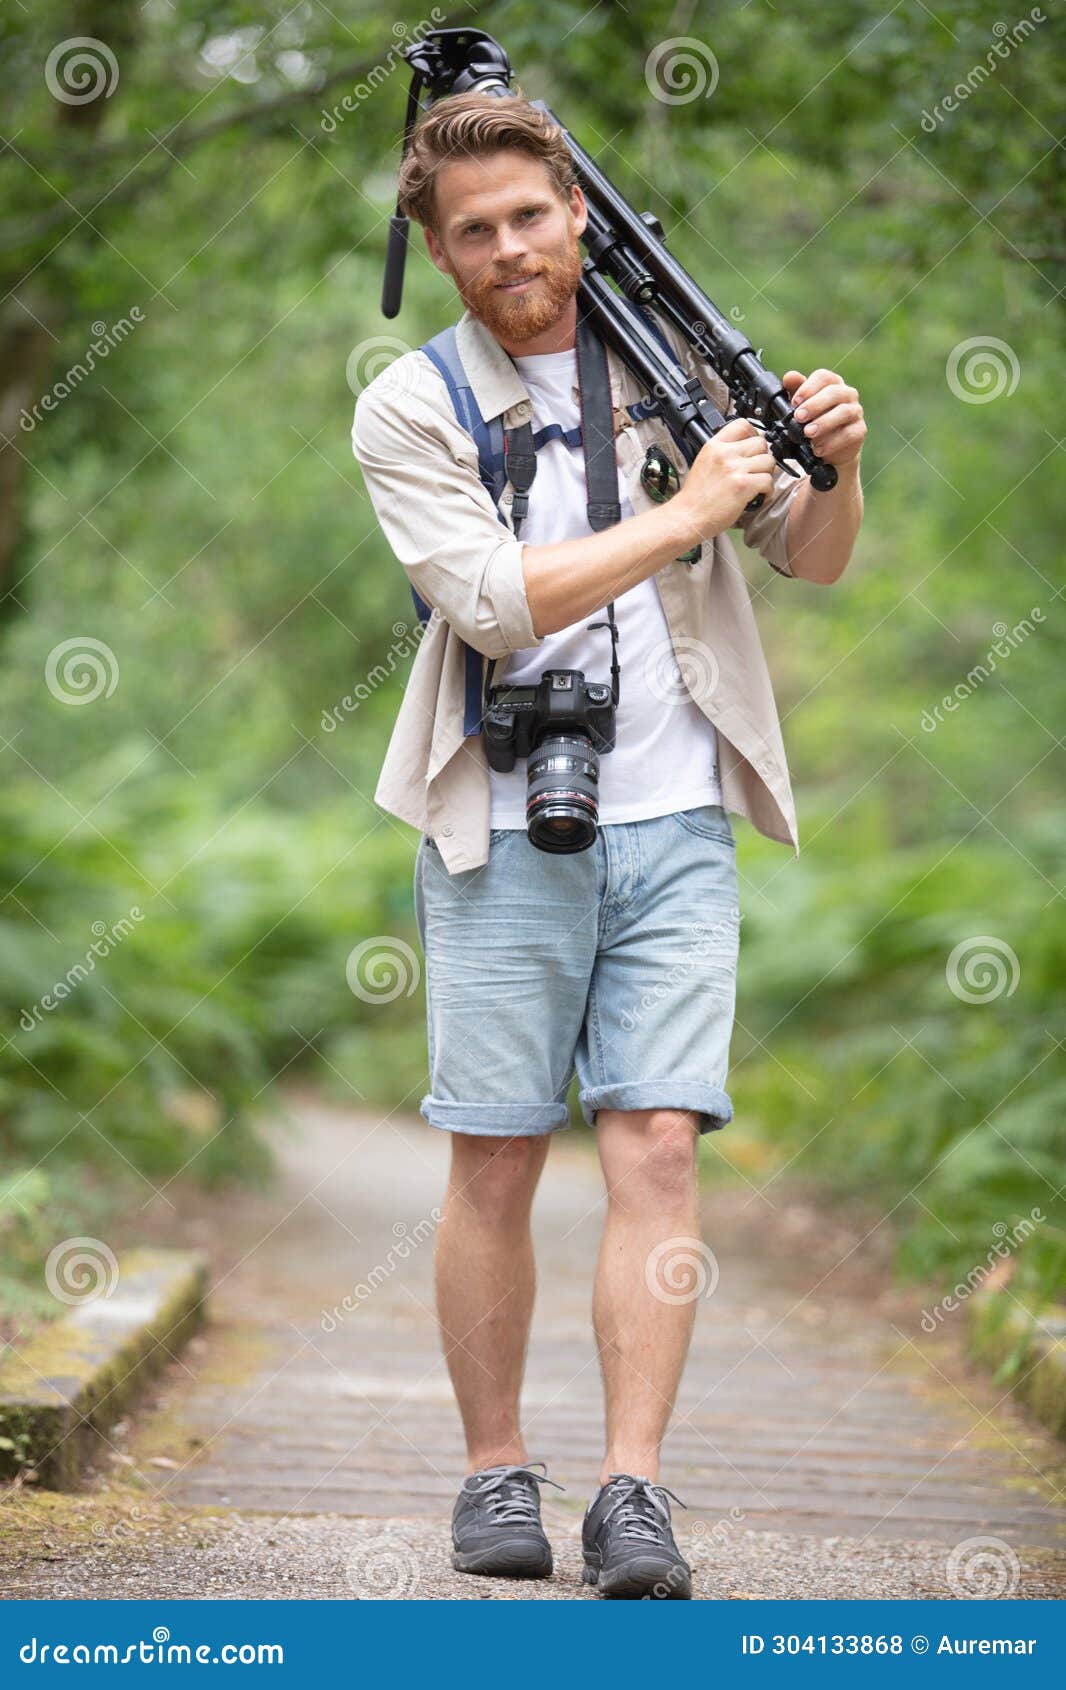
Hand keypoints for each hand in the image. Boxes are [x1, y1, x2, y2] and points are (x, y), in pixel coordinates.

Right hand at [674, 417, 774, 538]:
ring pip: (768, 461)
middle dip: (763, 457)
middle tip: (757, 469)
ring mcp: (734, 469)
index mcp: (714, 446)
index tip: (753, 447)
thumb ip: (723, 453)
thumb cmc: (695, 497)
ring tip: (757, 483)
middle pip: (761, 442)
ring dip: (767, 474)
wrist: (688, 517)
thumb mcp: (704, 463)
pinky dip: (767, 490)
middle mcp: (725, 454)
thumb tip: (744, 450)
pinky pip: (768, 480)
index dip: (754, 435)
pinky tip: (758, 495)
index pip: (743, 424)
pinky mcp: (743, 485)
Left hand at [782, 368, 866, 469]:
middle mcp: (847, 394)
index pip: (824, 377)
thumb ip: (795, 390)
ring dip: (823, 423)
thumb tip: (789, 376)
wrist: (829, 449)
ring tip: (808, 433)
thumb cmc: (814, 421)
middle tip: (799, 417)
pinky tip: (818, 449)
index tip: (795, 402)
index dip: (808, 387)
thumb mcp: (801, 406)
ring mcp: (856, 412)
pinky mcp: (860, 431)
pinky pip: (849, 434)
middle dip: (814, 405)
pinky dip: (832, 442)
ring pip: (844, 412)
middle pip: (834, 392)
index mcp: (832, 384)